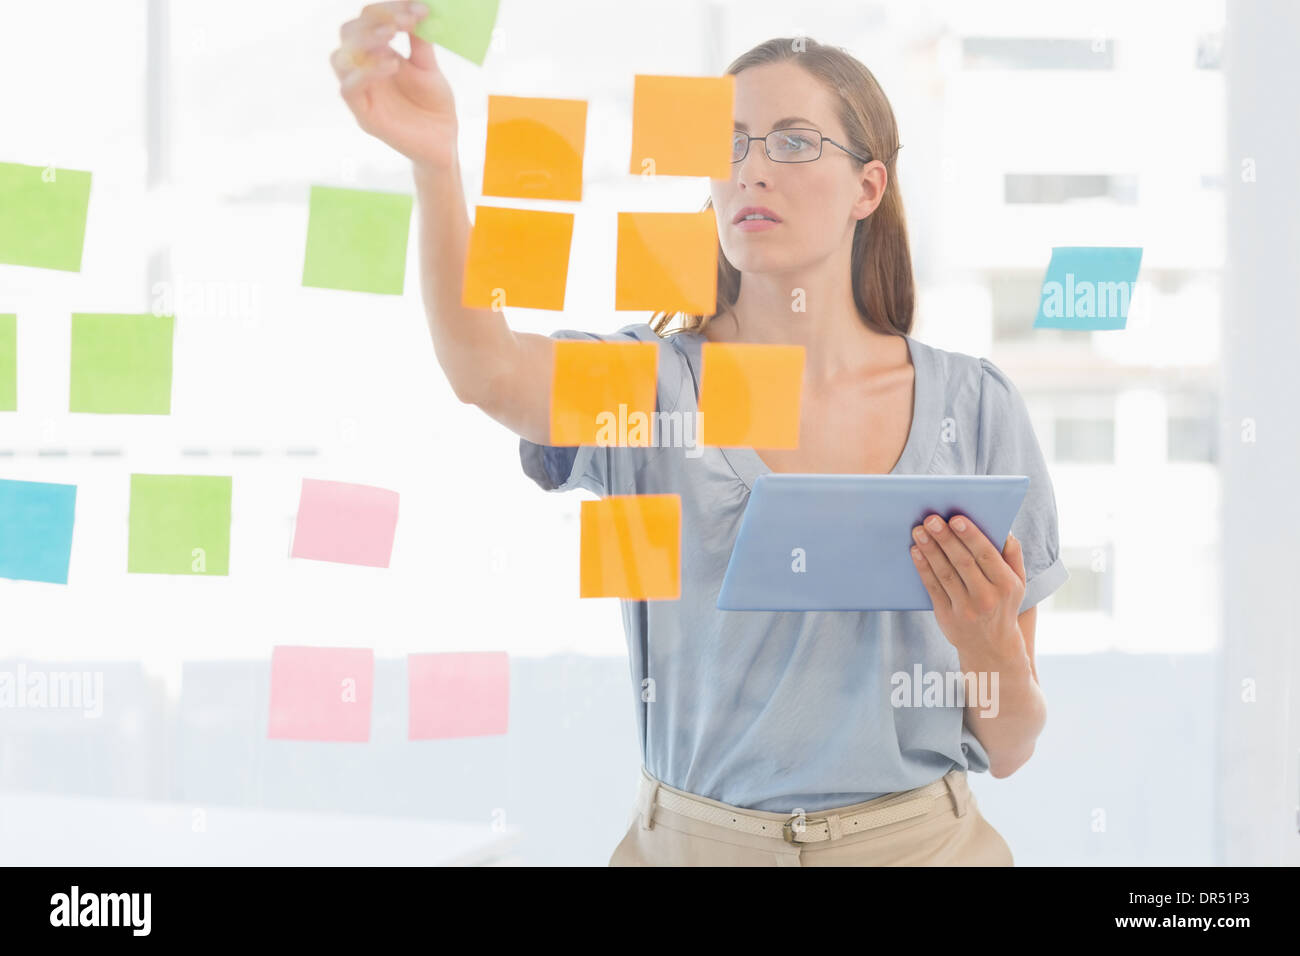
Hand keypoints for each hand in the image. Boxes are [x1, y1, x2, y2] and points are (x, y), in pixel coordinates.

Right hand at [330, 1, 459, 171]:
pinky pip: (349, 90)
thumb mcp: (429, 67)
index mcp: (378, 53)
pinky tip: (391, 65)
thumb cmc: (434, 105)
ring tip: (392, 36)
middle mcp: (364, 69)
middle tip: (403, 20)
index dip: (389, 8)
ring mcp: (362, 92)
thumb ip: (420, 41)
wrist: (444, 141)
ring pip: (340, 59)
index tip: (417, 7)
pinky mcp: (364, 115)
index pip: (369, 20)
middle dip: (374, 20)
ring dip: (364, 42)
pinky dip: (367, 73)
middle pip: (349, 33)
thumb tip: (416, 7)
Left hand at [909, 514, 1026, 654]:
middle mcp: (987, 598)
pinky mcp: (946, 616)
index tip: (956, 518)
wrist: (992, 647)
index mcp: (1006, 585)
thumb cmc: (1003, 603)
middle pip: (963, 563)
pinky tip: (915, 551)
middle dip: (945, 539)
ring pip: (945, 574)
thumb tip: (1004, 528)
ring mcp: (965, 609)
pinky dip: (923, 568)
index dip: (970, 536)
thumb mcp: (1018, 582)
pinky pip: (932, 588)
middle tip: (931, 519)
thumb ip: (1013, 555)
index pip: (986, 555)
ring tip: (919, 531)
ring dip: (930, 550)